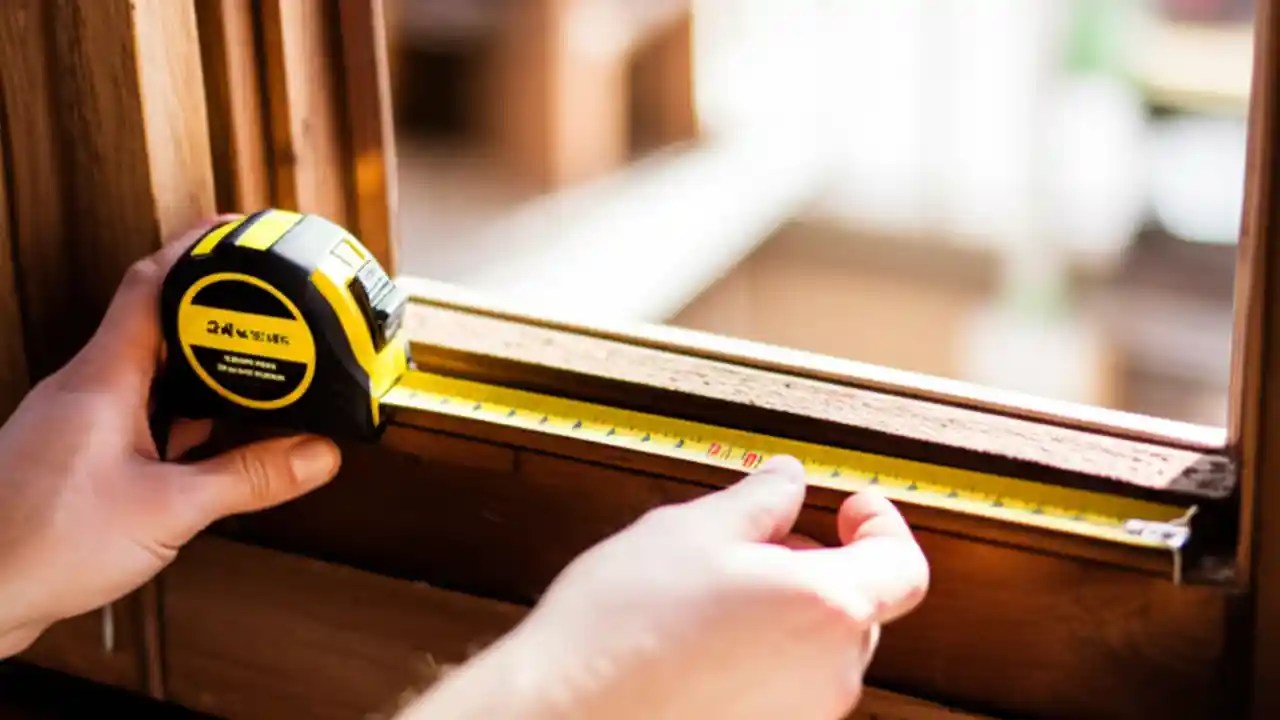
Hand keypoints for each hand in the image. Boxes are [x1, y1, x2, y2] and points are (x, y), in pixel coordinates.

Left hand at [0, 217, 342, 656]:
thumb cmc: (41, 545)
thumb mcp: (168, 510)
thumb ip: (249, 477)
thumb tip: (318, 453)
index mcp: (102, 378)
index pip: (151, 283)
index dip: (198, 248)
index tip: (241, 230)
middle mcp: (89, 387)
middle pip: (159, 323)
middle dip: (217, 311)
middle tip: (272, 306)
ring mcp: (83, 419)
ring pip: (153, 373)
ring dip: (203, 371)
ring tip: (260, 374)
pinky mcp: (82, 453)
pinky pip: (143, 414)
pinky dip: (184, 415)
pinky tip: (214, 441)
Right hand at [405, 456, 929, 719]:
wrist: (566, 712)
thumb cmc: (624, 627)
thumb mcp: (693, 528)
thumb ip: (761, 498)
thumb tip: (788, 481)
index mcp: (827, 608)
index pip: (903, 565)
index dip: (883, 526)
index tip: (851, 507)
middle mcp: (828, 673)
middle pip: (854, 606)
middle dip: (814, 566)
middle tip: (751, 545)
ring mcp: (799, 715)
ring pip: (813, 647)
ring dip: (781, 611)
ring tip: (705, 595)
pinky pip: (781, 686)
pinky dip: (756, 655)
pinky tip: (694, 641)